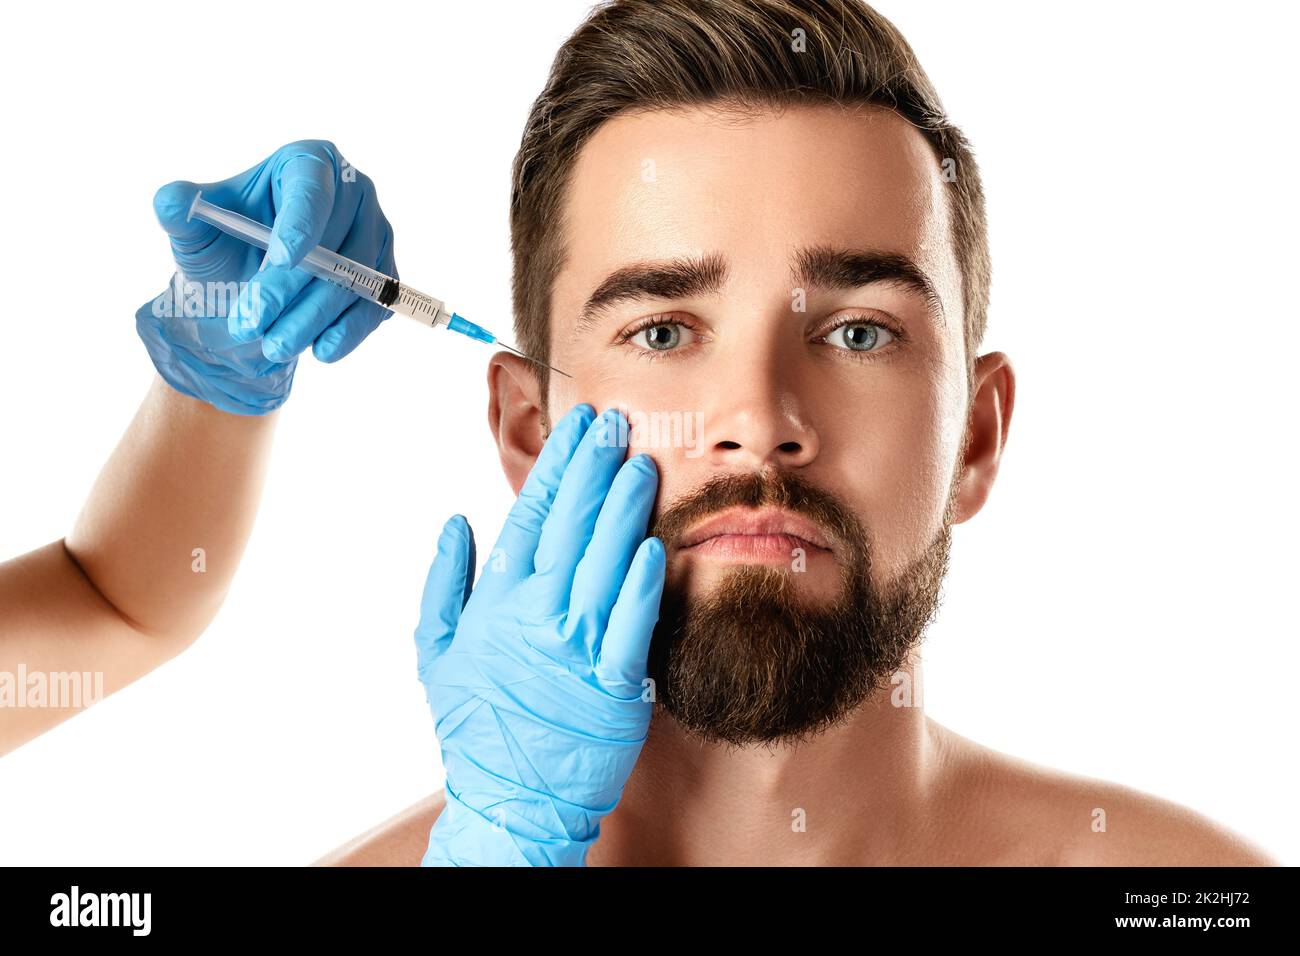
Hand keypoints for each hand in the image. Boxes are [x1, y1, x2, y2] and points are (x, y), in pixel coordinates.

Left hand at [135, 140, 395, 414]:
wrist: (253, 287)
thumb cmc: (228, 245)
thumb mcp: (196, 229)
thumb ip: (180, 211)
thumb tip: (170, 201)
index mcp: (309, 162)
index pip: (312, 188)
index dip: (301, 224)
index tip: (281, 260)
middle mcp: (354, 192)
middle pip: (332, 242)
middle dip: (289, 288)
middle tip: (250, 323)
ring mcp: (375, 236)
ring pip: (352, 282)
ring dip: (311, 319)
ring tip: (272, 346)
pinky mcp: (384, 277)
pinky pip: (372, 307)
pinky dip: (346, 332)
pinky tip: (319, 350)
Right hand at [414, 405, 664, 865]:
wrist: (511, 796)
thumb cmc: (476, 723)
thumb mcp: (437, 652)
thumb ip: (445, 582)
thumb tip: (455, 523)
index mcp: (498, 600)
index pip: (531, 515)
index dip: (558, 467)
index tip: (579, 427)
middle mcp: (536, 613)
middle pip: (572, 525)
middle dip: (595, 467)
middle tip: (618, 424)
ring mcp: (576, 645)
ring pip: (605, 560)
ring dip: (624, 508)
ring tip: (642, 464)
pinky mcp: (613, 681)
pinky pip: (631, 621)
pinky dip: (641, 581)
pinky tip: (653, 543)